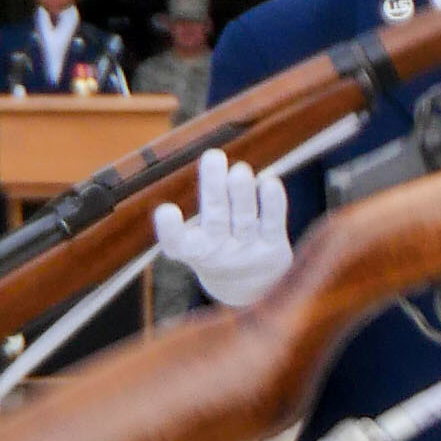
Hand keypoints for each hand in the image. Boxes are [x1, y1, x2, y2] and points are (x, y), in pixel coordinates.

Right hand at [153, 152, 293, 309]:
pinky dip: (273, 204)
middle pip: (215, 218)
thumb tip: (217, 158)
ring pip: (244, 219)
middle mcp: (218, 252)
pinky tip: (270, 181)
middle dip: (214, 187)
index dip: (170, 230)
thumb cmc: (215, 244)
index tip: (166, 211)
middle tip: (213, 155)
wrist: (247, 284)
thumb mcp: (198, 232)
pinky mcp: (273, 250)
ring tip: (241, 169)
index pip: (176, 244)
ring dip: (243, 193)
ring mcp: (247, 252)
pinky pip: (273, 224)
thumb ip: (206, 201)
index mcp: (192, 249)